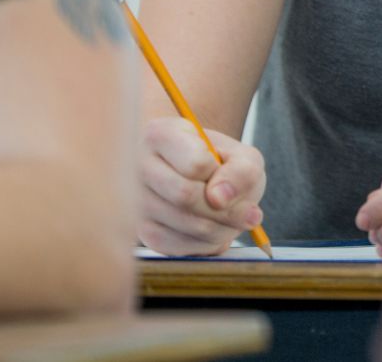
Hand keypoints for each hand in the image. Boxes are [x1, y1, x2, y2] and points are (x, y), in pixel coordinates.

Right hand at [137, 116, 266, 255]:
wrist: (200, 179)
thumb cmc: (222, 163)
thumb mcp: (243, 156)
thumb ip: (242, 171)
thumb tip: (219, 199)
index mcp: (159, 134)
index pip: (196, 164)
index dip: (222, 174)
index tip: (225, 172)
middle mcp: (137, 167)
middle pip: (186, 196)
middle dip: (226, 208)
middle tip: (246, 210)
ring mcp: (135, 202)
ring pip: (185, 225)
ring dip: (222, 229)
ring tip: (233, 219)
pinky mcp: (141, 232)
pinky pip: (178, 247)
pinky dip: (207, 244)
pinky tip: (215, 230)